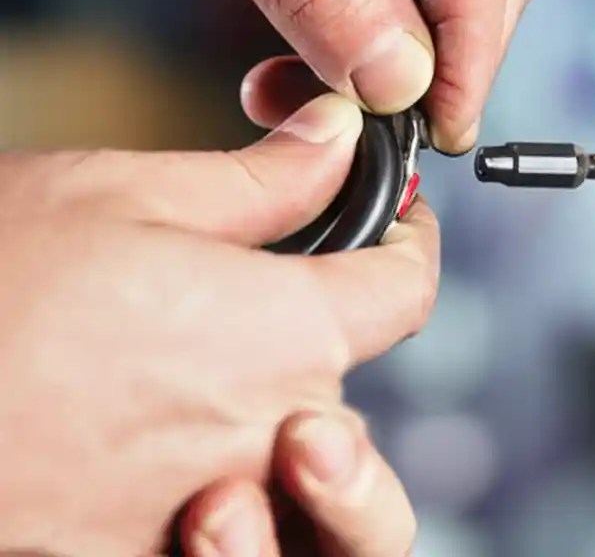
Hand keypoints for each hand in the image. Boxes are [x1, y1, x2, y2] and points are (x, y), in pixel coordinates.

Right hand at [0, 91, 436, 555]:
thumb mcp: (124, 193)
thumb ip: (264, 179)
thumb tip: (338, 137)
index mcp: (284, 331)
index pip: (408, 293)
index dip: (411, 247)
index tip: (396, 229)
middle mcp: (266, 431)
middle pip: (360, 403)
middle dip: (332, 355)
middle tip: (277, 314)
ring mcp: (208, 505)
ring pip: (309, 497)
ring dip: (298, 461)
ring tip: (232, 412)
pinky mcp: (142, 552)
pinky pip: (228, 547)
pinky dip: (226, 514)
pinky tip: (172, 465)